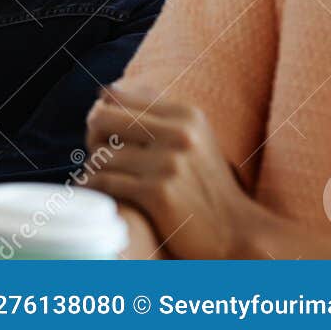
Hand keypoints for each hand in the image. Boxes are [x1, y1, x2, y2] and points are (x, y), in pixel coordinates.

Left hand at [84, 82, 260, 258]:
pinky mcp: (157, 193)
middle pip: (101, 118)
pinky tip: (96, 192)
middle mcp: (178, 134)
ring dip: (96, 168)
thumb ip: (157, 117)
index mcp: (185, 115)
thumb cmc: (207, 187)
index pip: (116, 95)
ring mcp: (168, 164)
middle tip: (99, 155)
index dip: (102, 112)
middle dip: (92, 136)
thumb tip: (103, 94)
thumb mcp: (193, 140)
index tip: (106, 132)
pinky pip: (104, 181)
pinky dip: (93, 187)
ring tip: (103, 178)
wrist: (238, 235)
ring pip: (101, 154)